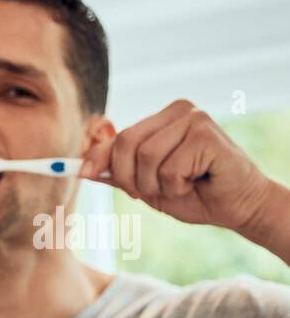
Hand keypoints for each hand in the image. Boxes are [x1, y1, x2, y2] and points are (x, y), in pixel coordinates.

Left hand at [79, 99, 275, 235]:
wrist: (236, 206)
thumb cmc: (193, 194)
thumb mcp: (147, 184)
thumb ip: (119, 172)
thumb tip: (84, 169)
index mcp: (162, 119)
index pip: (118, 137)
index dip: (96, 157)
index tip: (81, 174)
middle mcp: (179, 111)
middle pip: (126, 144)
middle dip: (128, 178)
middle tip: (149, 192)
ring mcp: (195, 119)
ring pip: (146, 157)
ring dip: (156, 185)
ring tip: (179, 186)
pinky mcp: (207, 134)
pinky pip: (170, 168)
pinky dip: (177, 186)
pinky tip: (197, 183)